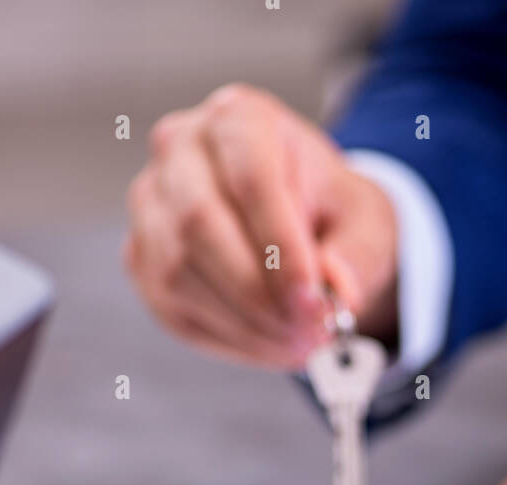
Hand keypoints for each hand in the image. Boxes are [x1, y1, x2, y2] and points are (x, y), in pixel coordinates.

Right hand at [124, 84, 398, 367]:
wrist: (298, 218)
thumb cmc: (327, 210)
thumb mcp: (365, 221)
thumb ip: (357, 254)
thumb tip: (338, 292)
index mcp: (240, 119)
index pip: (250, 179)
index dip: (281, 249)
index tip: (314, 302)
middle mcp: (180, 149)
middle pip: (199, 223)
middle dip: (259, 294)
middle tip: (307, 332)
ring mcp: (151, 203)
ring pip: (179, 272)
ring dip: (244, 323)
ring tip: (297, 342)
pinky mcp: (142, 256)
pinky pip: (172, 306)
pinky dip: (225, 336)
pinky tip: (267, 342)